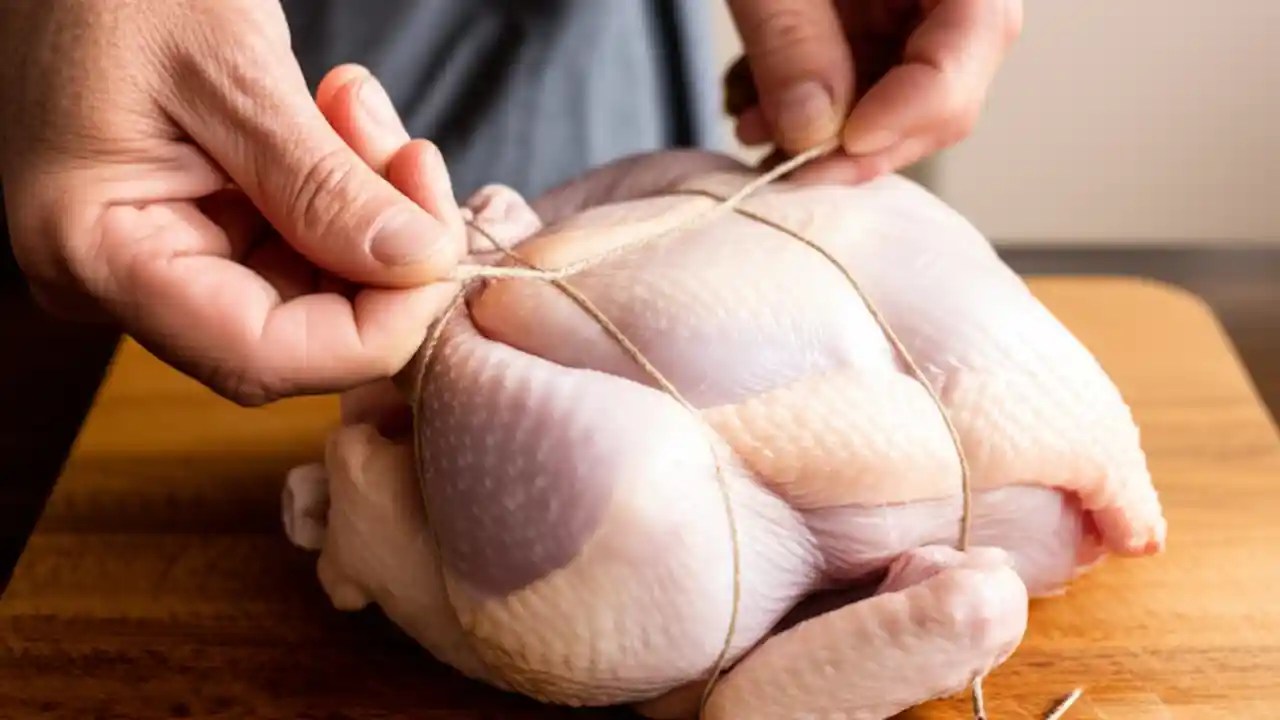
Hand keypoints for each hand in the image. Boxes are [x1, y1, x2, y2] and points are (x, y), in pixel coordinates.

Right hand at [0, 1, 465, 404]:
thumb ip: (321, 181)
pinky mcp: (193, 222)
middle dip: (382, 254)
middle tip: (413, 156)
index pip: (263, 355)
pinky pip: (296, 239)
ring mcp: (158, 254)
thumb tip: (418, 264)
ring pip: (311, 283)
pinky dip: (342, 187)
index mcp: (98, 255)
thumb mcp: (226, 67)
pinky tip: (343, 116)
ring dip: (368, 207)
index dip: (376, 327)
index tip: (443, 254)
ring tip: (360, 107)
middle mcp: (120, 279)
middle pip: (298, 329)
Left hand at [724, 0, 1021, 182]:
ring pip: (894, 92)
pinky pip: (857, 76)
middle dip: (864, 138)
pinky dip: (807, 105)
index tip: (843, 145)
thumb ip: (792, 37)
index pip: (977, 32)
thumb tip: (813, 131)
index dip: (916, 105)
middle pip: (946, 80)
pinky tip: (755, 106)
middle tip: (792, 171)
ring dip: (825, 132)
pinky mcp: (868, 12)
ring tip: (756, 129)